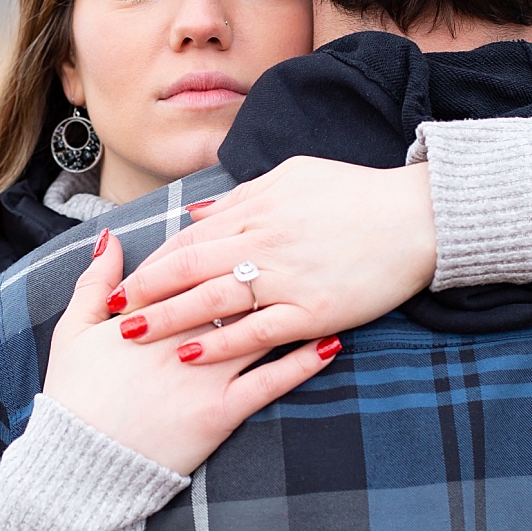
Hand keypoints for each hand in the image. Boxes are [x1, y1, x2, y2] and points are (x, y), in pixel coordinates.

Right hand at [41, 227, 341, 476]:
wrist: (83, 465)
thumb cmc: (75, 397)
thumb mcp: (74, 332)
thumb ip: (94, 282)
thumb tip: (111, 239)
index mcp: (150, 314)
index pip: (191, 269)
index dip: (220, 249)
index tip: (247, 233)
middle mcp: (182, 338)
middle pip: (233, 291)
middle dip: (266, 268)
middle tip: (304, 245)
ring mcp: (205, 375)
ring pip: (258, 330)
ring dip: (294, 307)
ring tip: (329, 284)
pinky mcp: (221, 412)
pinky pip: (270, 383)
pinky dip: (301, 363)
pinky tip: (329, 343)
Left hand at [111, 156, 437, 364]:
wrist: (417, 218)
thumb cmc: (356, 194)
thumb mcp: (294, 176)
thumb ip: (241, 197)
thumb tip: (195, 214)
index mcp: (259, 208)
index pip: (191, 238)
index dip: (154, 264)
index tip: (125, 284)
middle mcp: (265, 242)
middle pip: (190, 268)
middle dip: (147, 293)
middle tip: (114, 315)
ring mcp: (288, 278)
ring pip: (213, 300)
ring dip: (169, 319)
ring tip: (135, 336)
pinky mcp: (313, 310)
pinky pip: (257, 331)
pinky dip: (220, 343)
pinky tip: (191, 354)